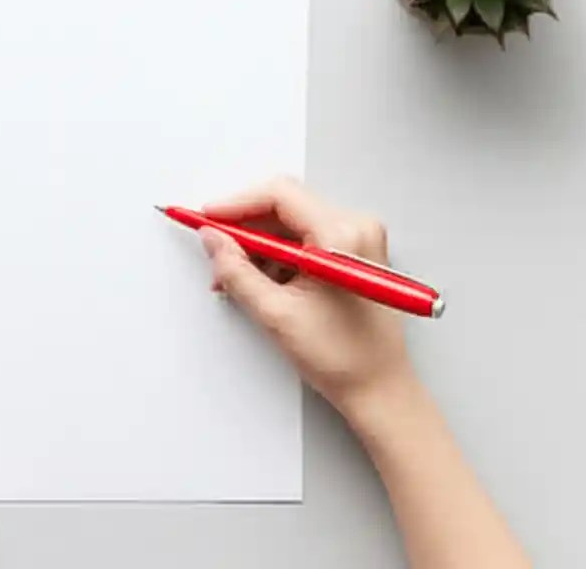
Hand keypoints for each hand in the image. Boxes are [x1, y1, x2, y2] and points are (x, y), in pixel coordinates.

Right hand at [199, 177, 413, 415]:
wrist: (379, 388)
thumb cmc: (343, 358)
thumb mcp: (275, 314)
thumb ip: (237, 271)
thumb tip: (213, 240)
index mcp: (342, 236)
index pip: (278, 195)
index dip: (235, 205)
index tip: (206, 219)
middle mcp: (356, 227)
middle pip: (285, 206)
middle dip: (244, 228)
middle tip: (215, 250)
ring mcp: (359, 238)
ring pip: (292, 223)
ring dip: (259, 246)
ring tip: (235, 278)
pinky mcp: (354, 252)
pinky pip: (306, 238)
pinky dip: (278, 256)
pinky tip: (261, 281)